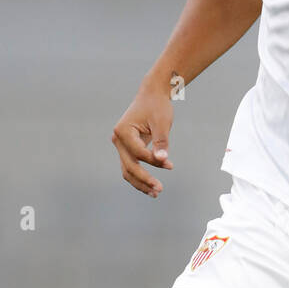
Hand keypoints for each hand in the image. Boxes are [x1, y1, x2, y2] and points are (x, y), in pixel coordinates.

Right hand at [111, 82, 173, 196]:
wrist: (152, 95)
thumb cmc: (157, 106)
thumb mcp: (161, 122)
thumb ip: (161, 141)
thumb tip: (163, 159)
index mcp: (123, 131)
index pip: (138, 152)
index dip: (153, 161)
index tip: (170, 165)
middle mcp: (118, 139)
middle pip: (129, 166)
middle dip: (144, 179)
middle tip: (160, 189)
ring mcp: (121, 145)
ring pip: (128, 170)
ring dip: (141, 183)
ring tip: (156, 192)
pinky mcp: (127, 149)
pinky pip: (131, 166)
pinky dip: (140, 177)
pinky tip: (151, 187)